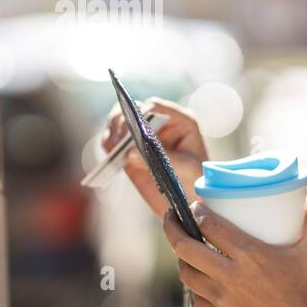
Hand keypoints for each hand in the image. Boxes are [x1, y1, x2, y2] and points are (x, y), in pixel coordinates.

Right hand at [99, 97, 206, 219]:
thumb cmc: (197, 180)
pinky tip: (110, 156)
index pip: (156, 106)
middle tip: (119, 139)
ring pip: (119, 123)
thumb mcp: (189, 169)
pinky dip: (108, 146)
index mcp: (180, 121)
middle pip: (133, 111)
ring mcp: (143, 137)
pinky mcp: (130, 151)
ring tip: (111, 147)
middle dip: (123, 122)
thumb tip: (131, 153)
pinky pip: (114, 143)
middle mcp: (159, 124)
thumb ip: (165, 159)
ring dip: (112, 132)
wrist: (191, 200)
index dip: (142, 112)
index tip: (133, 126)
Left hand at [162, 196, 306, 306]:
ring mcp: (224, 300)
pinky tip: (198, 277)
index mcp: (250, 254)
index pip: (208, 224)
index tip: (196, 203)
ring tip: (185, 247)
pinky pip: (196, 298)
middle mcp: (230, 277)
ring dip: (181, 257)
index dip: (196, 210)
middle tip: (173, 217)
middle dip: (173, 227)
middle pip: (185, 247)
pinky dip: (194, 285)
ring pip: (186, 274)